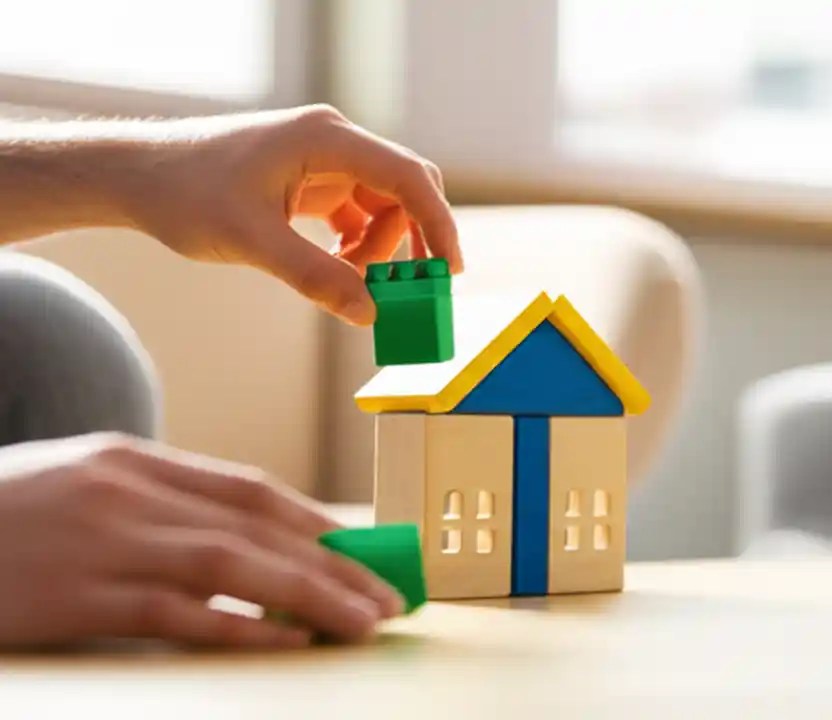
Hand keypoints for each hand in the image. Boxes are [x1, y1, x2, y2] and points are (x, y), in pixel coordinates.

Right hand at [0, 433, 403, 649]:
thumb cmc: (1, 517)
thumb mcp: (80, 487)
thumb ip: (157, 504)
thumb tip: (241, 539)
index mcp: (133, 461)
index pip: (250, 488)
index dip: (317, 522)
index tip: (366, 551)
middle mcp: (129, 494)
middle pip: (257, 527)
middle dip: (335, 563)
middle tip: (390, 596)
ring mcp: (103, 544)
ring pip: (235, 567)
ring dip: (311, 595)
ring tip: (364, 622)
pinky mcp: (77, 599)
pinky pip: (178, 615)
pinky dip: (242, 629)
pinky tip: (290, 642)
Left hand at [113, 104, 458, 325]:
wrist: (136, 177)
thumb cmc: (186, 195)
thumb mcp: (252, 242)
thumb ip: (315, 277)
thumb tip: (370, 313)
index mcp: (326, 139)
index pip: (407, 177)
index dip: (438, 224)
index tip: (448, 272)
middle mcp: (333, 141)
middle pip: (406, 189)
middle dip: (414, 240)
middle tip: (413, 289)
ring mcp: (324, 160)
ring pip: (385, 206)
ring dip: (381, 249)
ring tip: (356, 282)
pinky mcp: (312, 180)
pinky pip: (358, 213)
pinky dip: (359, 245)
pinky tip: (339, 268)